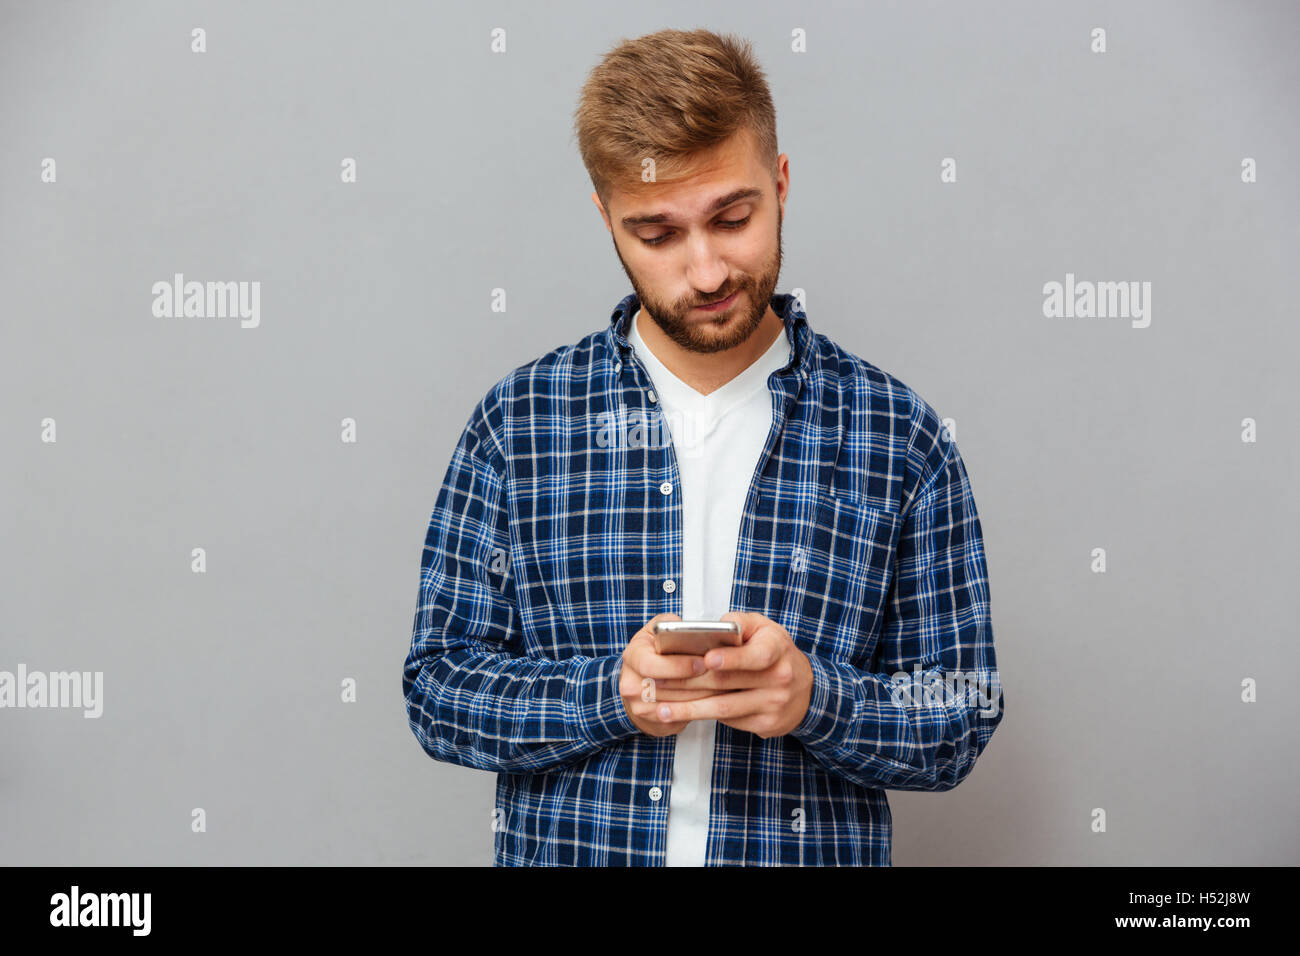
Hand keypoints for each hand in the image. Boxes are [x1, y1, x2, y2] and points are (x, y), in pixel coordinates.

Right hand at [618, 613, 727, 736]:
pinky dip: (699, 708)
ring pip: (676, 705)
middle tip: (723, 676)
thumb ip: (669, 625)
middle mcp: (630, 683)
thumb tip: (688, 629)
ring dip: (703, 696)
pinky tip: (716, 698)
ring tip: (726, 686)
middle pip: (667, 687)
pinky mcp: (651, 720)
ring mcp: (638, 705)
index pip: (651, 665)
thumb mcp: (656, 631)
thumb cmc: (653, 650)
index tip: (702, 663)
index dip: (679, 665)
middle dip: (698, 681)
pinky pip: (679, 716)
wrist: (638, 680)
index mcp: (632, 656)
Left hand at [646, 611, 813, 737]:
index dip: (731, 658)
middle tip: (659, 684)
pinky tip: (681, 715)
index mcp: (777, 649)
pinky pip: (729, 720)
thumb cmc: (777, 653)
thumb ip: (738, 622)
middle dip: (690, 684)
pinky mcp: (765, 724)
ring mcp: (773, 704)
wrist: (806, 691)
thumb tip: (713, 627)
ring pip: (724, 707)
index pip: (756, 655)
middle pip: (728, 683)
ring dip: (689, 709)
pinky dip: (702, 716)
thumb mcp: (764, 628)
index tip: (708, 659)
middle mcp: (779, 678)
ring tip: (661, 709)